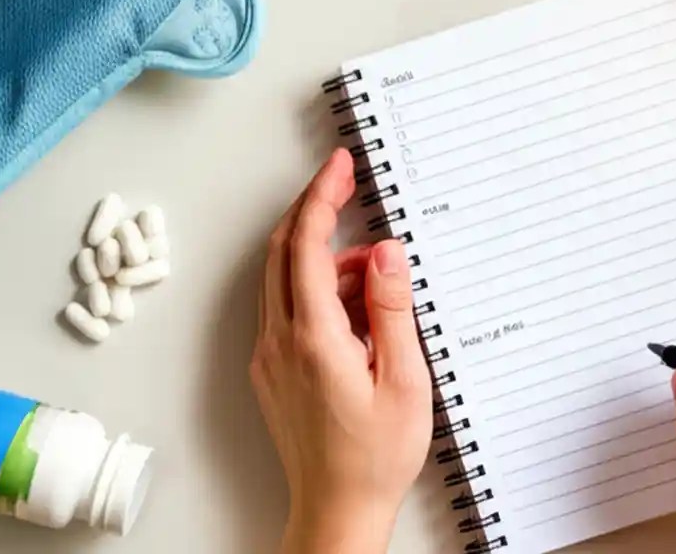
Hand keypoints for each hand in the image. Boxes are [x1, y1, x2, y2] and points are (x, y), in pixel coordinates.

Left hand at [250, 148, 431, 553]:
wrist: (337, 509)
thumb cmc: (376, 456)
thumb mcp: (404, 379)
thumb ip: (392, 309)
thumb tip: (386, 252)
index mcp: (314, 339)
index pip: (308, 246)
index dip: (322, 197)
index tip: (340, 166)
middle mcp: (281, 342)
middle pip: (283, 251)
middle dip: (312, 208)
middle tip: (345, 182)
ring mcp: (270, 356)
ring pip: (283, 279)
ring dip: (321, 255)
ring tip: (376, 271)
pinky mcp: (272, 370)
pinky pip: (286, 308)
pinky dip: (316, 287)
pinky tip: (355, 304)